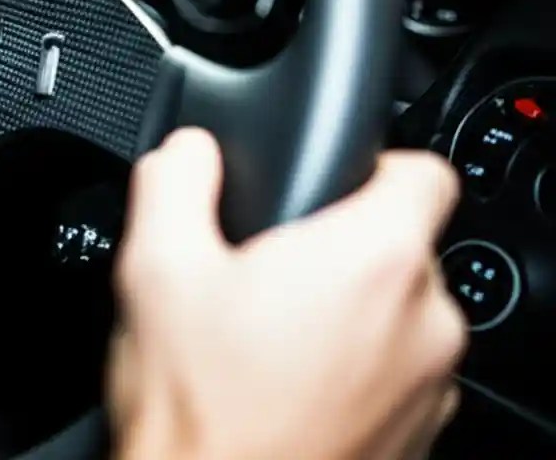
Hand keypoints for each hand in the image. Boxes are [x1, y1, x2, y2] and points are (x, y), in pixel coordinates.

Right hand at [108, 129, 467, 459]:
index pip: (422, 170)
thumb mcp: (154, 269)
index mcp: (372, 260)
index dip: (370, 167)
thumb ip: (174, 181)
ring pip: (397, 316)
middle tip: (262, 278)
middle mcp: (424, 321)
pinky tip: (285, 389)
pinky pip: (395, 376)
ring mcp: (429, 386)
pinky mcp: (419, 434)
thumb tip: (188, 152)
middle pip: (400, 248)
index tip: (324, 188)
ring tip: (266, 342)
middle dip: (337, 252)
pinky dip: (353, 372)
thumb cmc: (199, 410)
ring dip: (347, 316)